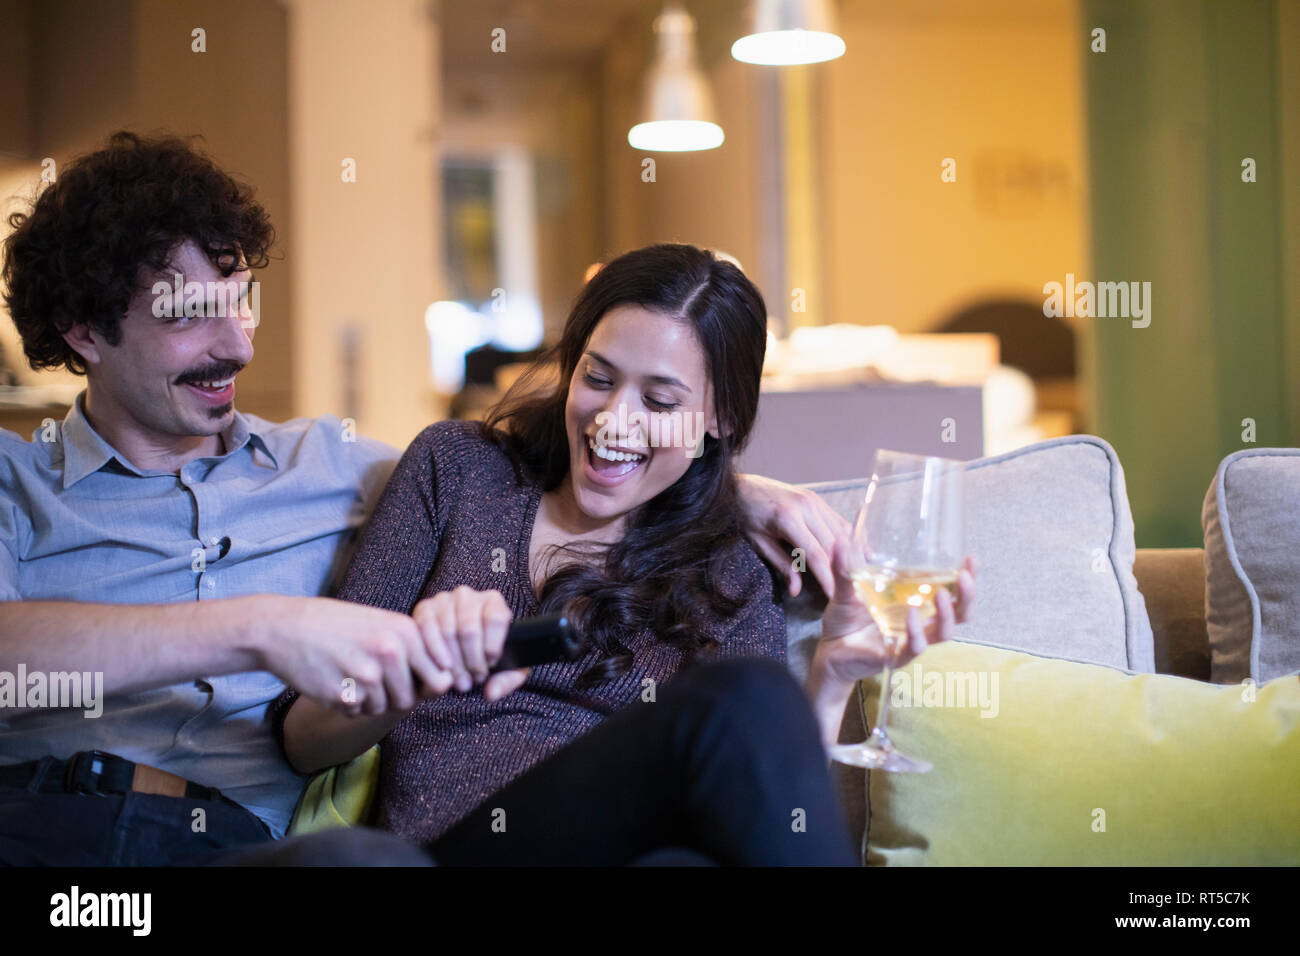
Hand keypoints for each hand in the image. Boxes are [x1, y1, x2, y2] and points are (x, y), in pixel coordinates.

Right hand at [255, 595, 449, 715]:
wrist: (284, 627)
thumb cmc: (337, 625)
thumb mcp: (382, 623)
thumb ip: (413, 649)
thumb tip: (445, 685)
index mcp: (405, 631)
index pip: (440, 677)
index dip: (427, 686)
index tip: (412, 682)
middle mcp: (390, 652)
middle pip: (410, 699)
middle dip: (394, 696)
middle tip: (371, 678)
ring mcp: (366, 675)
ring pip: (383, 708)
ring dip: (369, 700)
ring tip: (350, 674)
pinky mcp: (342, 695)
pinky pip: (357, 713)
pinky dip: (348, 704)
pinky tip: (335, 680)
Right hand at [410, 587, 530, 702]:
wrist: (458, 646)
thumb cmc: (484, 654)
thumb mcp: (504, 667)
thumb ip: (506, 680)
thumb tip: (491, 692)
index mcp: (493, 601)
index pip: (496, 618)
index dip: (493, 646)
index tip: (490, 665)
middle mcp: (468, 595)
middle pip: (470, 628)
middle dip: (471, 661)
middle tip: (472, 681)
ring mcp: (444, 599)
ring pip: (448, 631)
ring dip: (453, 662)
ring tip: (459, 681)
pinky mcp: (424, 608)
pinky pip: (427, 630)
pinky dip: (434, 653)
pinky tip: (441, 669)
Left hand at [735, 472, 850, 598]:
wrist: (742, 487)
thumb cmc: (746, 516)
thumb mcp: (759, 543)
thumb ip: (781, 565)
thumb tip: (796, 590)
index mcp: (788, 519)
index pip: (816, 554)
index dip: (826, 576)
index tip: (832, 595)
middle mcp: (806, 507)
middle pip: (833, 544)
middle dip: (840, 569)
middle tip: (845, 591)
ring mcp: (814, 501)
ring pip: (841, 532)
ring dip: (849, 555)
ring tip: (854, 576)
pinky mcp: (817, 499)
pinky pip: (838, 521)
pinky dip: (849, 539)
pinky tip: (857, 554)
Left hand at [812, 525, 976, 686]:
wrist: (826, 650)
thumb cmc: (844, 620)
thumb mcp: (845, 589)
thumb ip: (844, 567)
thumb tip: (841, 540)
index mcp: (916, 603)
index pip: (951, 591)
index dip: (966, 577)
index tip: (972, 558)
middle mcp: (920, 622)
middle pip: (960, 613)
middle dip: (968, 595)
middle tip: (966, 576)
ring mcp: (910, 641)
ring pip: (944, 632)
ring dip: (948, 613)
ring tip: (941, 594)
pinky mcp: (897, 657)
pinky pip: (915, 647)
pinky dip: (916, 632)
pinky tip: (912, 615)